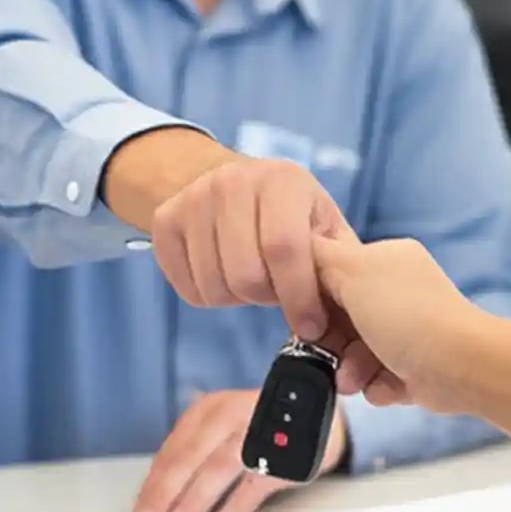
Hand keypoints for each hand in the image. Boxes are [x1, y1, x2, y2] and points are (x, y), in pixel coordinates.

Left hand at [131, 390, 346, 511]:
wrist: (316, 409)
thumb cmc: (259, 426)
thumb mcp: (222, 429)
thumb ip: (194, 458)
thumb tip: (160, 499)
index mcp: (208, 410)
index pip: (173, 450)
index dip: (154, 484)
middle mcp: (229, 414)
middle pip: (190, 456)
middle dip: (166, 492)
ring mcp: (258, 430)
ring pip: (220, 465)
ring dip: (196, 498)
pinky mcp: (284, 452)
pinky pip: (256, 479)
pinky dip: (238, 502)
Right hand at [150, 156, 350, 338]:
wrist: (234, 183)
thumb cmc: (291, 216)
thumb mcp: (324, 230)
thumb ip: (338, 271)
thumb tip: (346, 331)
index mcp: (282, 180)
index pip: (284, 248)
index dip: (298, 296)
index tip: (310, 325)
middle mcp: (232, 180)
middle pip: (245, 274)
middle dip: (266, 298)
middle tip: (276, 290)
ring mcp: (193, 198)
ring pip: (213, 285)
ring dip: (237, 298)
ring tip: (253, 278)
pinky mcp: (164, 220)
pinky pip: (186, 287)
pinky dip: (208, 296)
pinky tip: (224, 274)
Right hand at [308, 234, 485, 413]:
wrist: (461, 366)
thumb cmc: (408, 315)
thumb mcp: (352, 271)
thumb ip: (318, 257)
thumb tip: (299, 250)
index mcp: (385, 260)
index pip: (332, 273)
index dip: (315, 298)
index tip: (309, 317)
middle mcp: (397, 291)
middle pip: (341, 317)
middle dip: (333, 342)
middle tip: (330, 353)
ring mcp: (408, 329)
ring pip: (356, 351)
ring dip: (350, 369)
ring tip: (356, 379)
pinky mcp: (415, 365)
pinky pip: (377, 376)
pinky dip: (376, 384)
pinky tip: (386, 383)